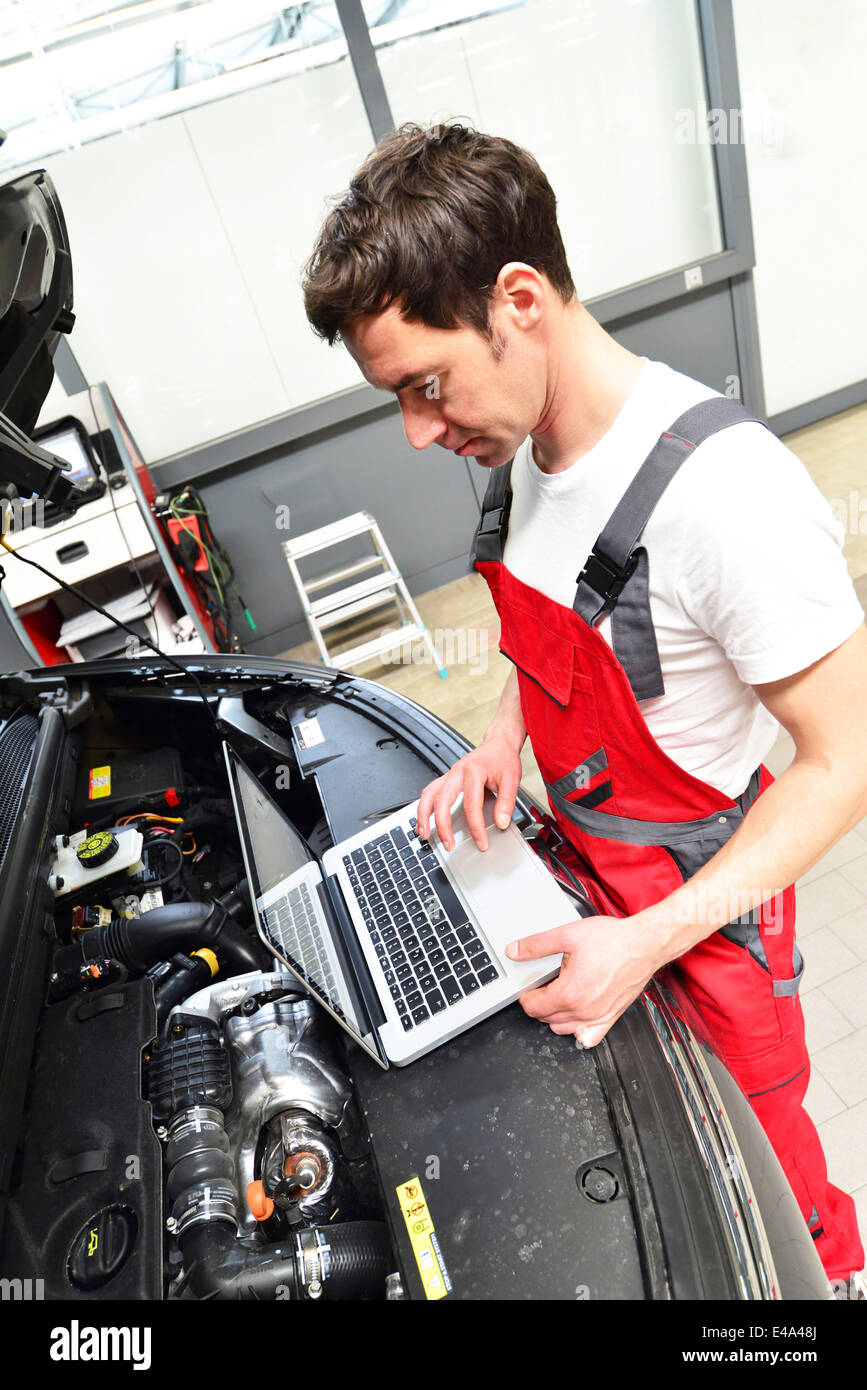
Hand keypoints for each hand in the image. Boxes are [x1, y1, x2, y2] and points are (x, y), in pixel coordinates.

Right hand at [416, 732, 521, 851]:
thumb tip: (500, 823)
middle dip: (442, 826)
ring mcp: (449, 774)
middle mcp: (457, 772)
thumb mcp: (512, 780)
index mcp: (474, 771)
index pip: (471, 805)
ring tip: (424, 834)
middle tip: (448, 844)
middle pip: (442, 801)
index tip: (481, 842)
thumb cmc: (503, 759)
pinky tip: (423, 821)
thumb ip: (506, 803)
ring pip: (428, 795)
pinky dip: (423, 808)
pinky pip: (429, 792)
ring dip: (424, 816)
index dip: (475, 827)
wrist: (498, 744)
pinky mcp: (446, 778)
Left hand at [505, 914, 664, 1046]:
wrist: (644, 944)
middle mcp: (583, 1010)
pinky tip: (577, 1013)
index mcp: (569, 993)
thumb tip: (515, 950)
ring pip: (563, 1029)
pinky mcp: (611, 1017)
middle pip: (546, 1019)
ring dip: (555, 1016)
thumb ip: (537, 945)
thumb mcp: (567, 935)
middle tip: (544, 984)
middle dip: (539, 1003)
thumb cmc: (614, 941)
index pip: (533, 1007)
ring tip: (558, 995)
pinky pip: (588, 1038)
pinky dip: (577, 1030)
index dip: (525, 995)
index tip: (528, 986)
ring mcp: (598, 1017)